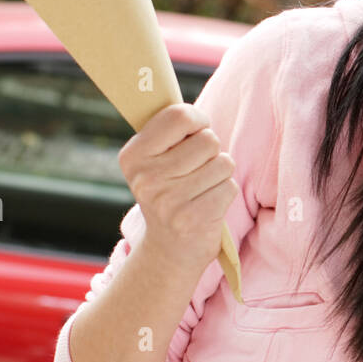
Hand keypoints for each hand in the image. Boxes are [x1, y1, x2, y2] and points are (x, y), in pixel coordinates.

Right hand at [117, 103, 238, 272]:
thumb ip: (170, 131)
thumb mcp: (155, 160)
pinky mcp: (194, 219)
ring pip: (223, 162)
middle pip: (208, 140)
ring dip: (219, 173)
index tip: (195, 132)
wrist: (168, 249)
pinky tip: (207, 204)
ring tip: (201, 187)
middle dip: (211, 152)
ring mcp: (169, 200)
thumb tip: (193, 111)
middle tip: (195, 169)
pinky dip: (224, 193)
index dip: (197, 120)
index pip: (179, 115)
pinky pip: (229, 187)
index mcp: (133, 155)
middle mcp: (146, 177)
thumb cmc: (170, 191)